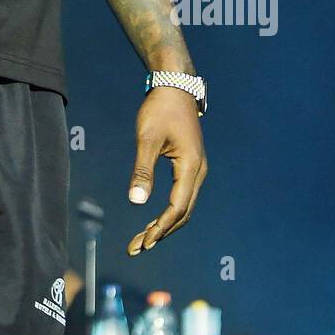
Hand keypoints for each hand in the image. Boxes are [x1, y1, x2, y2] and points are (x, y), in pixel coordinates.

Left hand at [126, 87, 207, 254]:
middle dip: (161, 232)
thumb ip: (142, 170)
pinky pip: (182, 196)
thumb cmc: (160, 109)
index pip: (177, 208)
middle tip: (137, 247)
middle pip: (183, 213)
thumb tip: (136, 202)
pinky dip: (168, 212)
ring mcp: (196, 169)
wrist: (175, 86)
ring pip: (184, 207)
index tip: (144, 243)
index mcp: (191, 167)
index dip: (160, 228)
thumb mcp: (147, 138)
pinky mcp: (190, 165)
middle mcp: (198, 172)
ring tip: (143, 239)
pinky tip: (153, 219)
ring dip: (165, 225)